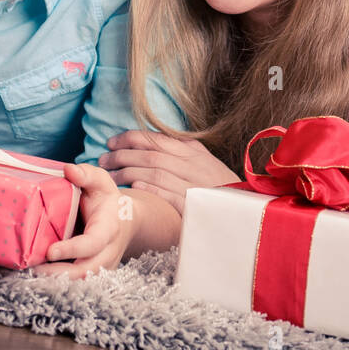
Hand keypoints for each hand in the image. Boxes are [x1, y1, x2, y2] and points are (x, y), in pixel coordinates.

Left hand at [33, 162, 132, 277]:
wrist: (125, 221)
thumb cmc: (107, 199)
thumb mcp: (100, 182)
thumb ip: (86, 174)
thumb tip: (68, 169)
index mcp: (108, 228)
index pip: (92, 243)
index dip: (72, 249)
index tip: (51, 251)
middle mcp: (107, 252)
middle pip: (85, 272)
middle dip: (58, 275)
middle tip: (31, 269)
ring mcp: (102, 267)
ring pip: (79, 281)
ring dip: (55, 281)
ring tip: (29, 274)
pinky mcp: (93, 274)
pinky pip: (76, 283)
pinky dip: (57, 282)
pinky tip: (37, 276)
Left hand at [101, 131, 238, 215]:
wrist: (245, 211)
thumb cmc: (219, 187)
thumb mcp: (204, 162)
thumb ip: (181, 150)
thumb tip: (152, 140)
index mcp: (192, 151)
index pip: (155, 138)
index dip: (129, 138)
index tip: (110, 142)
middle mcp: (193, 164)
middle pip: (150, 154)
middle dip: (122, 155)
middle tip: (103, 159)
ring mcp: (194, 184)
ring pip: (155, 171)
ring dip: (128, 172)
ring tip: (110, 177)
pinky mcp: (195, 205)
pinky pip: (169, 193)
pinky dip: (150, 188)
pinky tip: (134, 187)